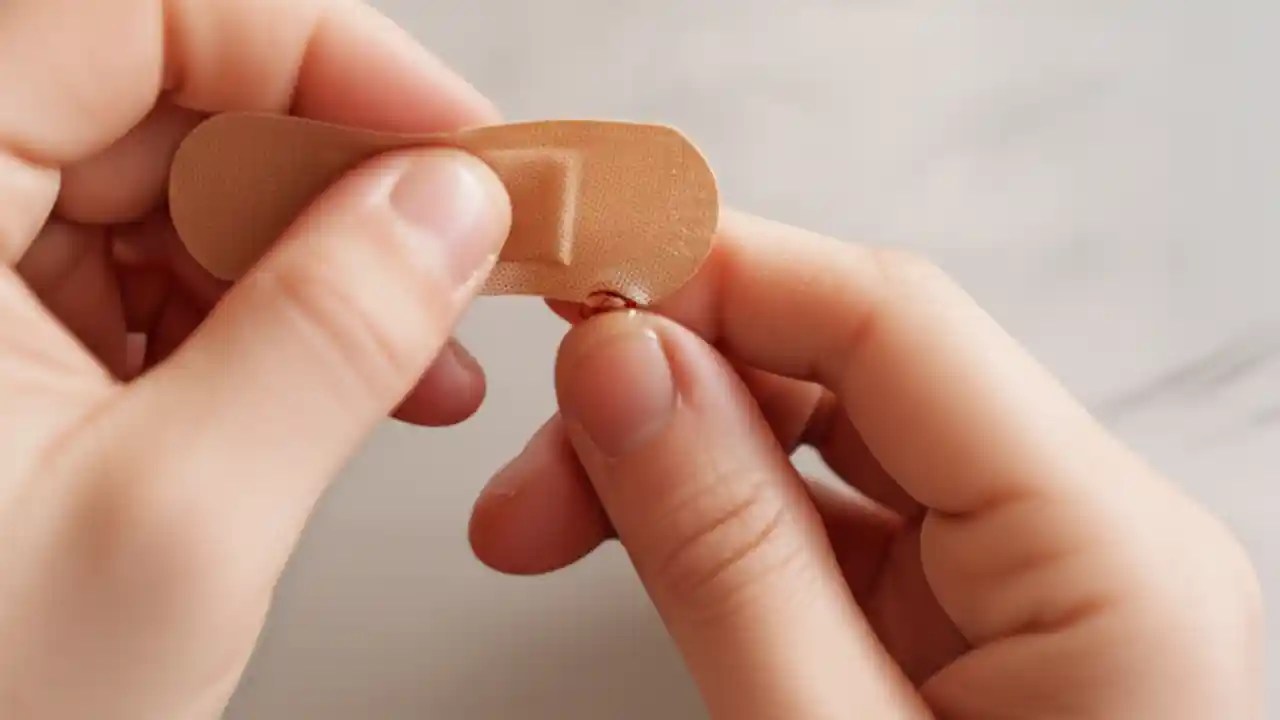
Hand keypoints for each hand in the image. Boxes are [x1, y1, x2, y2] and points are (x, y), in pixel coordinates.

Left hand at [1, 1, 509, 716]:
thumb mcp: (177, 527)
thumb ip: (329, 338)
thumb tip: (447, 212)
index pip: (140, 17)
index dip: (322, 56)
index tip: (453, 142)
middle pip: (174, 98)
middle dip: (345, 179)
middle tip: (465, 249)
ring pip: (183, 188)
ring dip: (325, 261)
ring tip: (420, 349)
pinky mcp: (4, 336)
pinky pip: (163, 271)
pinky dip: (275, 317)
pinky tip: (347, 377)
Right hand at [471, 211, 1263, 717]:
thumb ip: (725, 550)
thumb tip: (628, 366)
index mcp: (1103, 555)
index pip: (894, 319)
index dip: (725, 269)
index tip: (583, 270)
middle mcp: (1085, 540)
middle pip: (856, 365)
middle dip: (676, 376)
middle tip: (538, 430)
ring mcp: (1030, 582)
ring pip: (830, 436)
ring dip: (678, 448)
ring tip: (545, 514)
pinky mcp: (975, 626)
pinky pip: (832, 520)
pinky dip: (720, 517)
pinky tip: (638, 543)